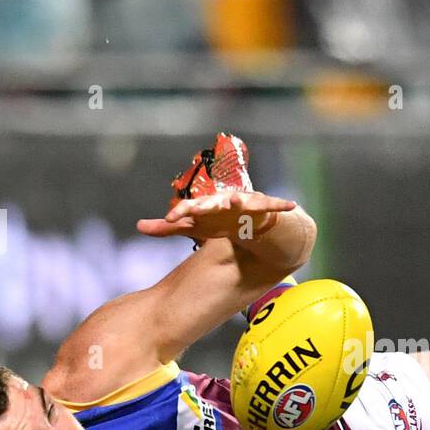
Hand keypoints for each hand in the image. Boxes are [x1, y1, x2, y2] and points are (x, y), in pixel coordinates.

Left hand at [136, 191, 296, 241]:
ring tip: (236, 202)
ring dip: (240, 201)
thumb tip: (138, 226)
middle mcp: (224, 202)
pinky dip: (280, 204)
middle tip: (197, 210)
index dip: (180, 214)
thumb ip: (169, 228)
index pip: (190, 209)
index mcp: (206, 207)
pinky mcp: (264, 206)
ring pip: (242, 201)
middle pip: (214, 204)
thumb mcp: (195, 227)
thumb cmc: (220, 222)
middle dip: (207, 207)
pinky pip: (272, 205)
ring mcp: (245, 203)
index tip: (168, 220)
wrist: (249, 219)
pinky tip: (291, 204)